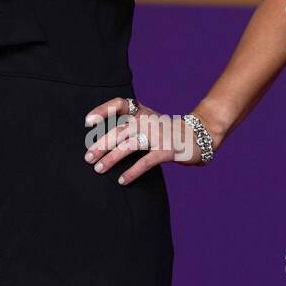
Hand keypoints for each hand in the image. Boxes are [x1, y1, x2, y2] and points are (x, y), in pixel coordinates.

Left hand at [82, 97, 205, 184]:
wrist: (198, 135)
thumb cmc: (165, 131)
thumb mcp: (147, 120)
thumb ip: (128, 124)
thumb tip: (99, 140)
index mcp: (141, 111)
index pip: (120, 104)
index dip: (102, 110)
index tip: (87, 122)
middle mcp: (147, 120)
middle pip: (119, 131)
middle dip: (101, 145)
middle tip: (87, 157)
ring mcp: (157, 135)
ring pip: (129, 146)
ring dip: (111, 158)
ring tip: (98, 169)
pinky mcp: (167, 150)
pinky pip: (146, 162)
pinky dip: (132, 172)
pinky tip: (121, 180)